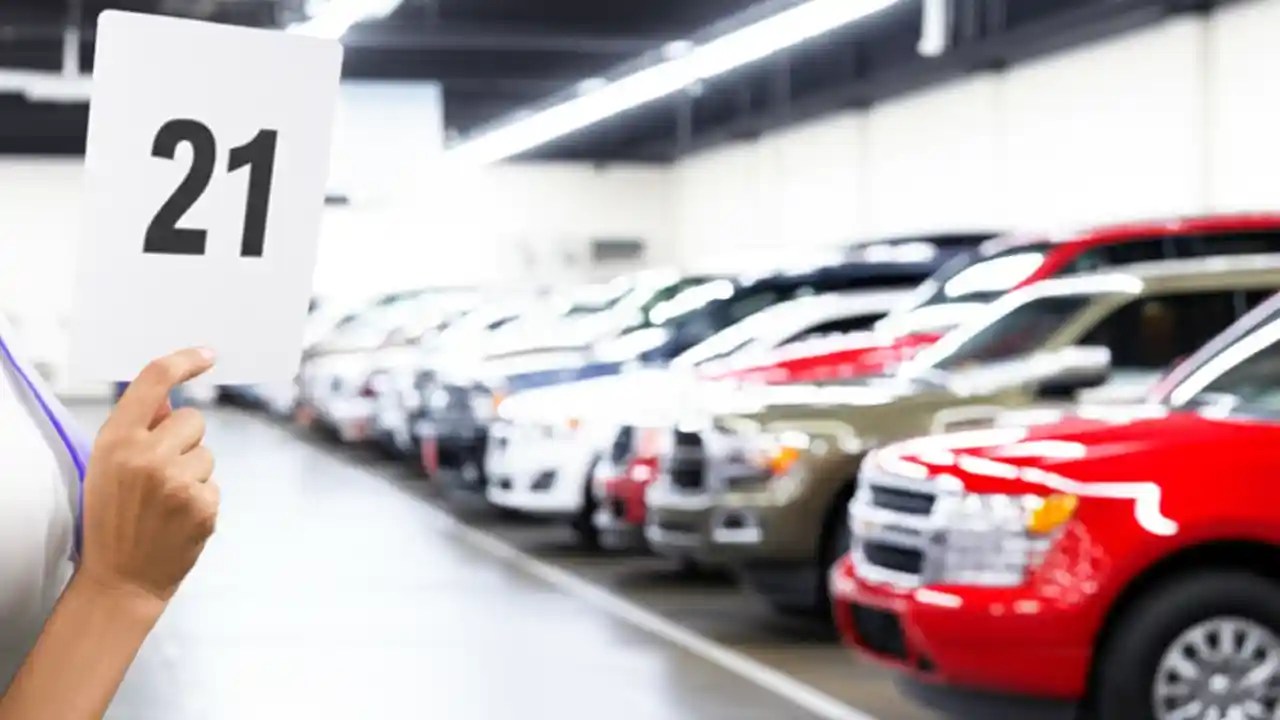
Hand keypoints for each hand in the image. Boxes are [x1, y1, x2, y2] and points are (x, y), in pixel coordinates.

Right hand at [78, 348, 219, 604]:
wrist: (121, 578)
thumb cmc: (111, 518)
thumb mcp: (106, 466)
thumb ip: (137, 430)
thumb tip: (169, 402)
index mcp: (116, 440)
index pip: (154, 381)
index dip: (184, 361)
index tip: (206, 355)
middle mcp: (147, 455)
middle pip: (193, 418)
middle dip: (185, 439)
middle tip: (161, 473)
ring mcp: (177, 480)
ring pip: (207, 453)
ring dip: (193, 472)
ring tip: (165, 502)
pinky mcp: (202, 504)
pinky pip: (214, 484)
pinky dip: (201, 499)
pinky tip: (178, 519)